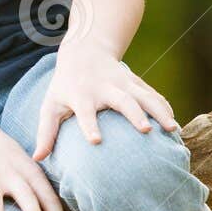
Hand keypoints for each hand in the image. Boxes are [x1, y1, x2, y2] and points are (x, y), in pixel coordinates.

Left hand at [33, 39, 177, 159]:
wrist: (84, 51)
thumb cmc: (64, 86)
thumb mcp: (50, 105)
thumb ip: (45, 132)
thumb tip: (38, 159)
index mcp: (82, 94)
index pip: (85, 111)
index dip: (89, 125)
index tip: (96, 141)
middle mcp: (105, 87)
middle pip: (123, 100)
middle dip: (135, 114)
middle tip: (146, 130)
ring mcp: (124, 82)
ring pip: (145, 95)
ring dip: (159, 110)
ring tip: (172, 129)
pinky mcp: (136, 82)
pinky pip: (153, 95)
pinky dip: (164, 106)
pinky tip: (174, 122)